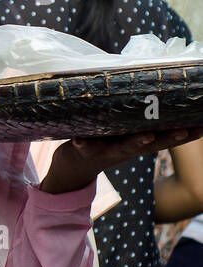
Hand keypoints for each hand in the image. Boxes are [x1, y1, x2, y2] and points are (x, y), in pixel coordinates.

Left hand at [42, 127, 202, 193]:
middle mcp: (127, 149)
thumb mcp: (128, 134)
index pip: (167, 138)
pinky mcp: (84, 151)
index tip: (202, 128)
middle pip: (151, 144)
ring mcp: (107, 151)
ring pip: (123, 147)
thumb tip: (164, 99)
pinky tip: (78, 140)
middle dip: (168, 138)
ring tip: (145, 136)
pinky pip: (84, 147)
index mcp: (140, 143)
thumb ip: (143, 121)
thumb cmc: (107, 143)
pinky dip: (82, 144)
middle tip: (184, 130)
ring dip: (135, 143)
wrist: (75, 167)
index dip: (185, 135)